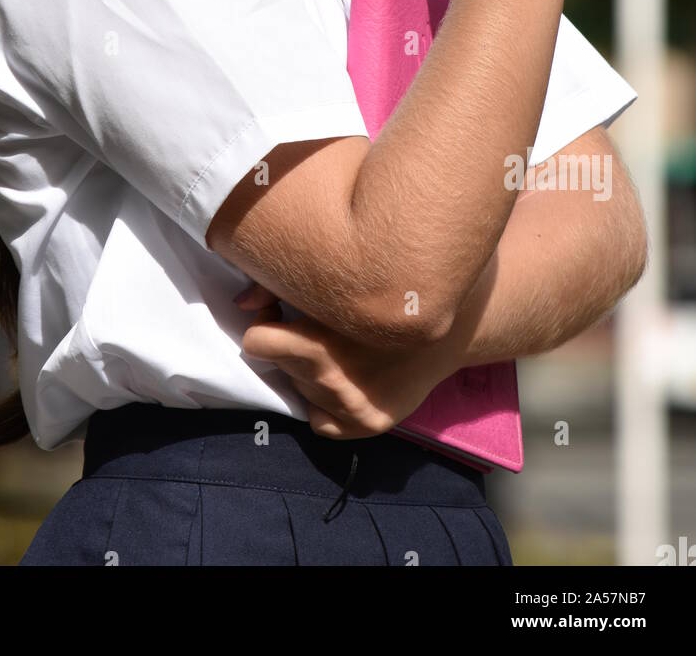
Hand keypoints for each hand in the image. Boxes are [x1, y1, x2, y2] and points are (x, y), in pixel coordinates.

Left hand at [234, 283, 457, 440]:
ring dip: (309, 370)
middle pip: (279, 364)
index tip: (278, 311)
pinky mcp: (369, 425)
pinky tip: (345, 377)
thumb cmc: (395, 286)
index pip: (260, 343)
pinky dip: (324, 402)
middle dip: (288, 343)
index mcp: (327, 341)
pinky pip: (320, 421)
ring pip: (301, 389)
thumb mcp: (342, 273)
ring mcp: (353, 408)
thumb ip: (282, 285)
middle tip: (315, 325)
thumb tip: (242, 303)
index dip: (265, 323)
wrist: (456, 323)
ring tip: (340, 347)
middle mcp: (337, 381)